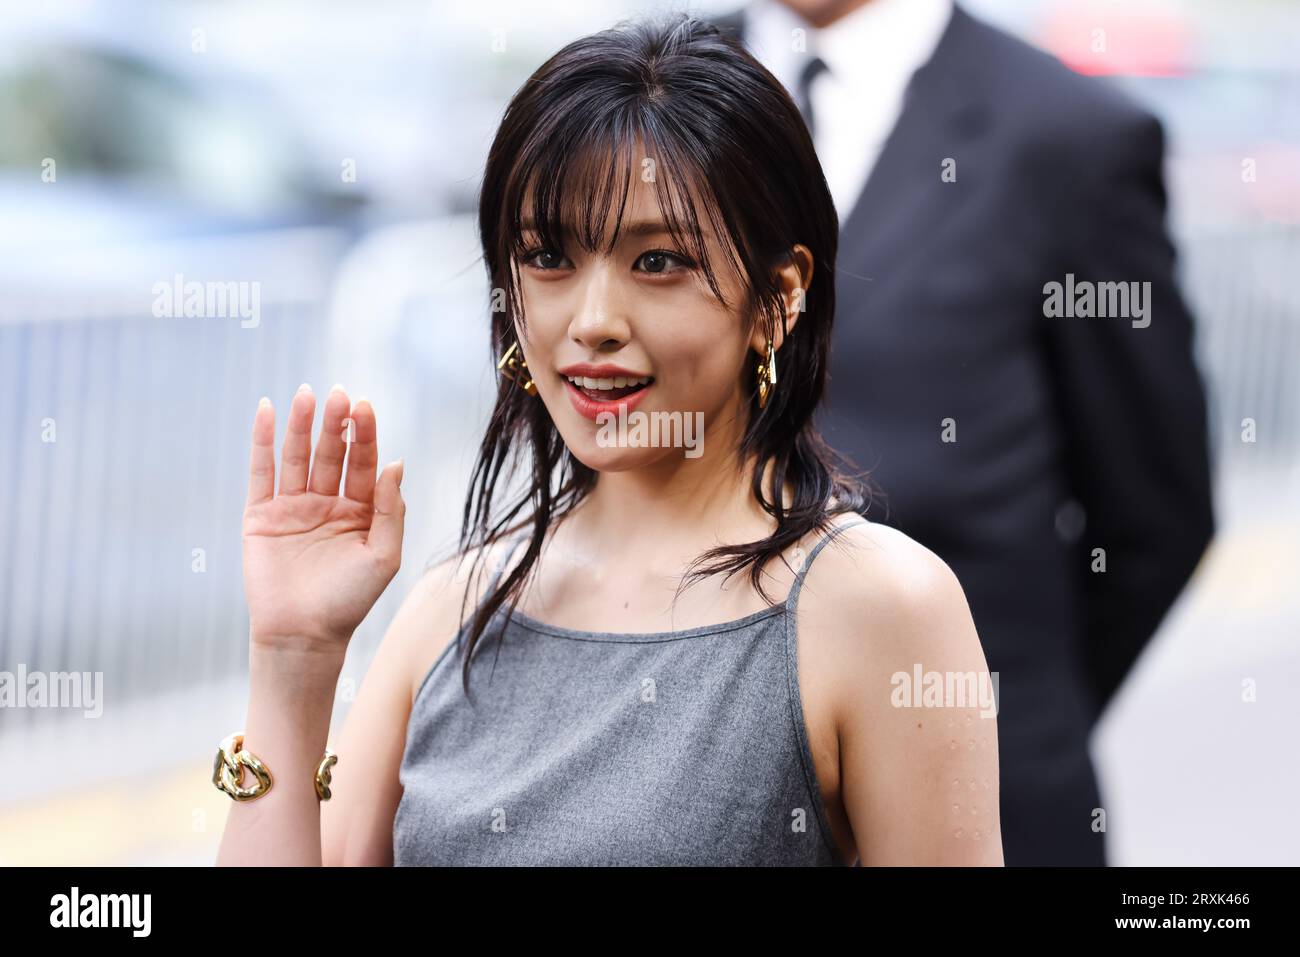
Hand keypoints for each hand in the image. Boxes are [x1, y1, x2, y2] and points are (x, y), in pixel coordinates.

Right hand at [242, 384, 404, 653]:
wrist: (304, 635)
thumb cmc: (350, 600)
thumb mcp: (384, 555)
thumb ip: (391, 509)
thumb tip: (396, 462)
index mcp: (360, 511)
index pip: (363, 463)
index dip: (364, 435)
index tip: (364, 406)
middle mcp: (327, 504)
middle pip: (331, 453)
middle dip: (335, 424)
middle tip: (339, 393)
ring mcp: (293, 507)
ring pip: (297, 457)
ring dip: (301, 425)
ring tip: (306, 394)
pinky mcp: (261, 515)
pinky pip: (262, 472)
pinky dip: (264, 442)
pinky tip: (268, 411)